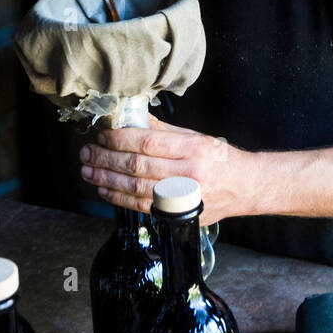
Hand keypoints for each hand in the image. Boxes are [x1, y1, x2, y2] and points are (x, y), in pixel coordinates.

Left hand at [79, 114, 252, 223]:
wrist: (247, 186)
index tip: (102, 135)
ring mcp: (183, 196)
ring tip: (88, 170)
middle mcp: (189, 173)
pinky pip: (142, 207)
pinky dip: (119, 198)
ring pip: (135, 188)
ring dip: (106, 179)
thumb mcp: (197, 137)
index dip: (120, 138)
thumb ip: (165, 131)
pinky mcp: (179, 213)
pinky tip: (104, 189)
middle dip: (106, 158)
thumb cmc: (221, 159)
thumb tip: (134, 119)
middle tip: (86, 152)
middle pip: (138, 165)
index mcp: (193, 148)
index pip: (148, 141)